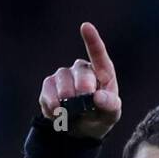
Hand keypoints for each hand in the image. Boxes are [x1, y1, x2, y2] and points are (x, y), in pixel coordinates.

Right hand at [38, 22, 121, 139]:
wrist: (80, 130)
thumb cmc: (100, 116)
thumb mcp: (111, 115)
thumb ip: (110, 106)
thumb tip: (98, 97)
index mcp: (101, 72)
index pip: (98, 53)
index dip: (92, 40)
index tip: (86, 27)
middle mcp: (82, 69)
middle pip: (80, 72)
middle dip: (82, 88)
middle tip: (84, 101)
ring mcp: (64, 76)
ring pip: (61, 80)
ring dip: (65, 100)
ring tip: (70, 114)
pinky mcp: (49, 86)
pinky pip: (47, 92)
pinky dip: (52, 106)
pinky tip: (58, 115)